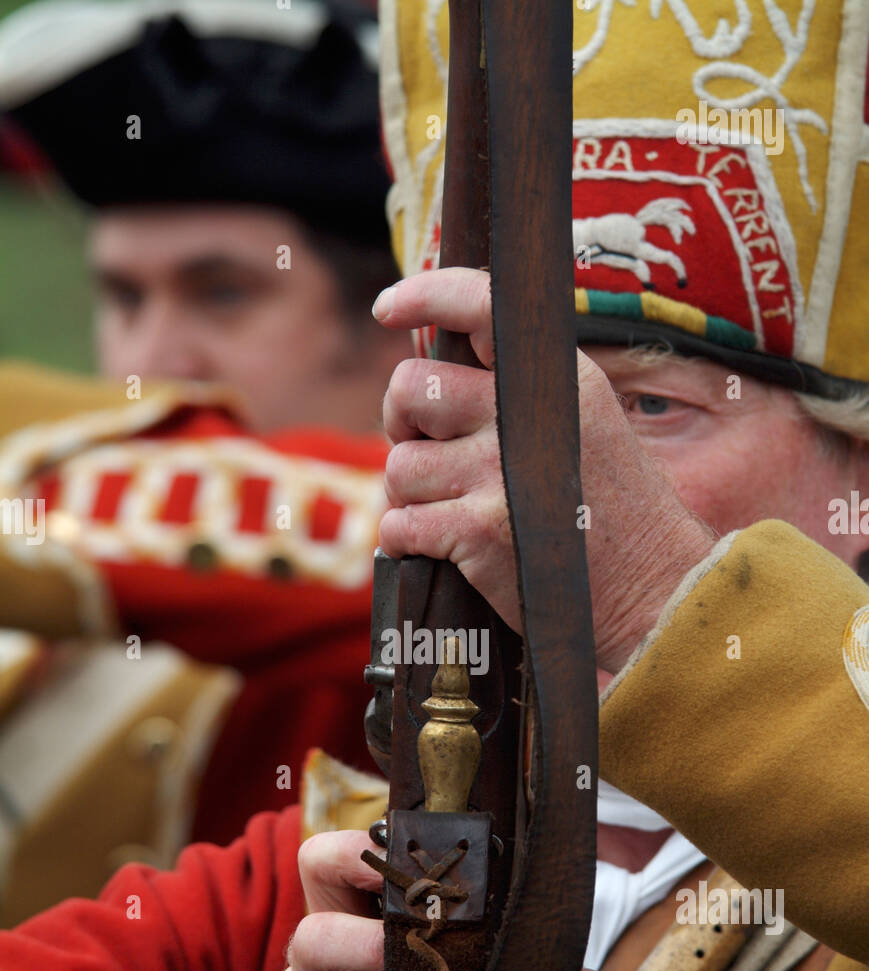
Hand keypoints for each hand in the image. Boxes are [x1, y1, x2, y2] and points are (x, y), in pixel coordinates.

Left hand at [374, 268, 715, 671]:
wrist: (655, 593)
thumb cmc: (614, 517)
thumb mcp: (590, 428)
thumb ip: (524, 398)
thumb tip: (428, 381)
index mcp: (559, 380)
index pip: (483, 306)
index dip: (426, 295)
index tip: (389, 307)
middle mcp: (527, 416)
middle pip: (411, 388)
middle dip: (402, 422)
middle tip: (426, 450)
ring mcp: (499, 474)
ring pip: (399, 465)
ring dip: (410, 495)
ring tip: (453, 512)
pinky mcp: (478, 532)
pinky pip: (398, 523)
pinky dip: (406, 541)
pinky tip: (443, 549)